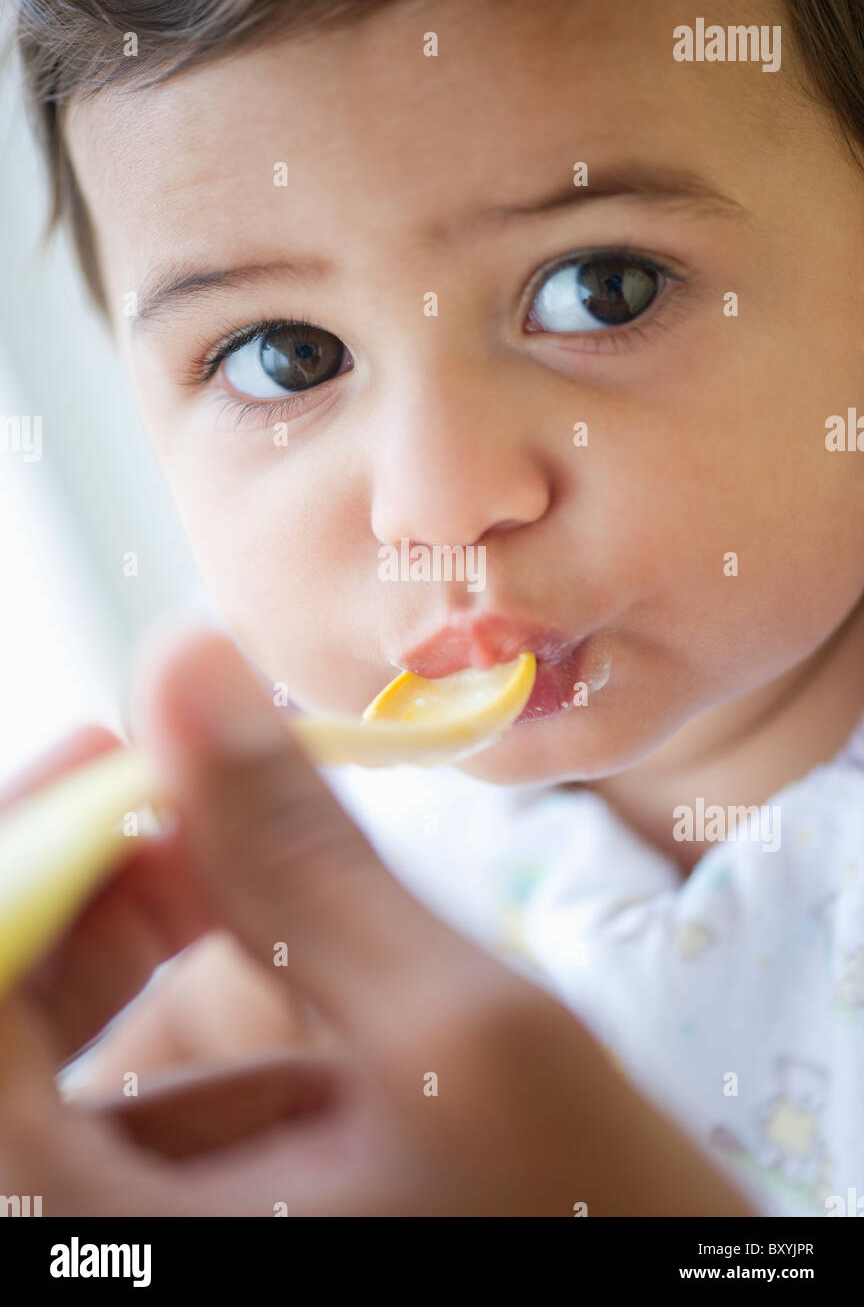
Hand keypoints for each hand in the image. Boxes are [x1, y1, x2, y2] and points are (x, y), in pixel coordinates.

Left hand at [0, 631, 754, 1214]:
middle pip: (7, 1039)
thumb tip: (183, 667)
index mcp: (106, 1247)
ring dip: (143, 964)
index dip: (21, 865)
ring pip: (64, 1084)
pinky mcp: (195, 1256)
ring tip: (265, 897)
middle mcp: (94, 1257)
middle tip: (179, 791)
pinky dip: (192, 1045)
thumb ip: (300, 854)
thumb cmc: (593, 1241)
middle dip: (85, 898)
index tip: (105, 751)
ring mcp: (147, 1260)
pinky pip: (132, 1139)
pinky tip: (306, 1031)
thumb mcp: (458, 1035)